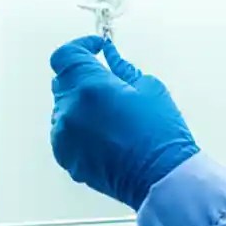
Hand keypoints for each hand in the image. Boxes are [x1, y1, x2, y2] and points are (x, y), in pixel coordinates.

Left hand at [50, 36, 198, 210]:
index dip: (80, 47)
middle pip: (63, 81)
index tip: (95, 48)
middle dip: (84, 77)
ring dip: (81, 106)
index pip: (65, 55)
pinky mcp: (66, 157)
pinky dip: (80, 129)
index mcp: (89, 87)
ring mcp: (64, 136)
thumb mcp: (150, 90)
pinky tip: (107, 136)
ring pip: (63, 109)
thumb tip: (111, 57)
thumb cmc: (162, 136)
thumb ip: (123, 69)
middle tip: (111, 86)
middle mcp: (69, 110)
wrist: (161, 179)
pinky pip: (66, 133)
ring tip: (112, 117)